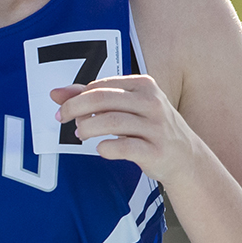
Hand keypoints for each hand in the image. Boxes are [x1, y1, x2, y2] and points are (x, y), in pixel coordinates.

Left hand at [52, 76, 201, 185]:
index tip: (63, 108)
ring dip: (88, 128)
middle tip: (63, 119)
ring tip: (81, 134)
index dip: (76, 96)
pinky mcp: (156, 150)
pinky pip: (124, 147)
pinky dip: (106, 148)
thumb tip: (56, 93)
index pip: (101, 85)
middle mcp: (152, 102)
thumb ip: (92, 98)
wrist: (185, 157)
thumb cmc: (150, 128)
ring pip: (111, 122)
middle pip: (102, 99)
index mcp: (144, 85)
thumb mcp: (127, 107)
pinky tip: (101, 149)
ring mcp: (156, 126)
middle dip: (75, 108)